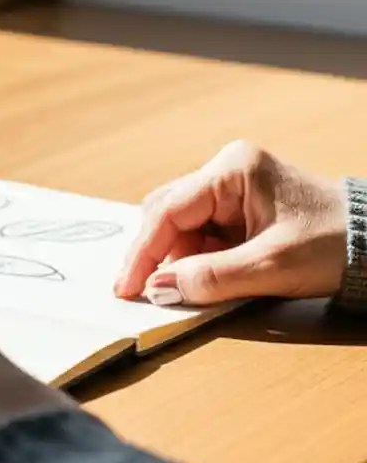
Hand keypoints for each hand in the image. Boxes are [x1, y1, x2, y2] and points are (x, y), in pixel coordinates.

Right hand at [114, 140, 346, 305]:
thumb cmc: (335, 246)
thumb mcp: (271, 267)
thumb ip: (211, 278)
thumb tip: (158, 289)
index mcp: (232, 170)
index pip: (168, 210)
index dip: (143, 252)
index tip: (127, 287)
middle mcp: (226, 171)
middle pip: (166, 214)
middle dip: (154, 254)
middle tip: (141, 292)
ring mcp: (231, 189)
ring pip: (179, 226)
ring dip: (176, 260)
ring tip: (180, 290)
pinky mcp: (239, 210)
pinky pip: (200, 234)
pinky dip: (194, 260)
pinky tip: (197, 279)